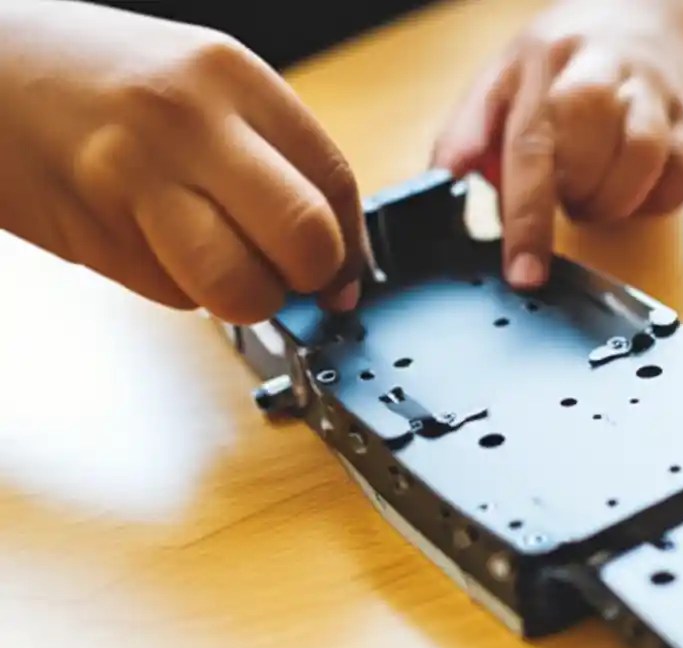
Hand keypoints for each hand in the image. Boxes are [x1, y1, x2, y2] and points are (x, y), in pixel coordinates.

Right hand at [0, 3, 367, 323]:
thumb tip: (334, 246)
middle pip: (304, 238)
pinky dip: (183, 290)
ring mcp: (137, 182)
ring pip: (241, 286)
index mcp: (230, 76)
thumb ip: (269, 151)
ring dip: (249, 301)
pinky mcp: (95, 236)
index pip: (334, 180)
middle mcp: (189, 125)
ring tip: (228, 271)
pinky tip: (154, 244)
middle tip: (297, 280)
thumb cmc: (95, 76)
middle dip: (314, 279)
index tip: (346, 275)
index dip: (352, 246)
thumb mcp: (199, 80)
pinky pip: (175, 296)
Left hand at [431, 0, 682, 289]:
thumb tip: (438, 182)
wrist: (649, 12)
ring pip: (643, 157)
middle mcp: (601, 69)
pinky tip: (635, 191)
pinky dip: (656, 200)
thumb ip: (467, 131)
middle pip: (590, 146)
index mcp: (542, 63)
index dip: (525, 218)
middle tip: (565, 201)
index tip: (522, 272)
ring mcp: (654, 90)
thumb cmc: (566, 59)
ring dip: (614, 201)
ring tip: (595, 198)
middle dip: (573, 197)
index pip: (529, 146)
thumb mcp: (503, 79)